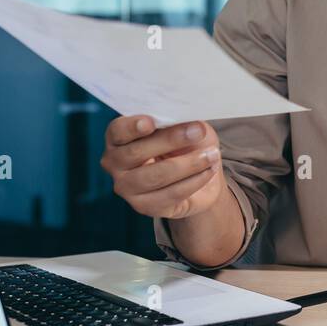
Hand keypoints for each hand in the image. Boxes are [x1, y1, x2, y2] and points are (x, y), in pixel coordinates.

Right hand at [100, 115, 223, 219]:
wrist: (200, 174)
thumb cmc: (185, 144)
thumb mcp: (184, 125)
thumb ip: (177, 120)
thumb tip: (185, 119)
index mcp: (119, 137)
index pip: (118, 130)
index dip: (132, 127)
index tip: (150, 122)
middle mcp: (115, 163)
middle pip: (135, 153)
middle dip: (170, 141)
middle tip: (198, 132)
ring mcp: (126, 187)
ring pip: (154, 176)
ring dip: (187, 164)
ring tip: (212, 155)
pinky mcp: (144, 206)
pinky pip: (170, 194)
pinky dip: (194, 181)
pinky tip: (209, 171)